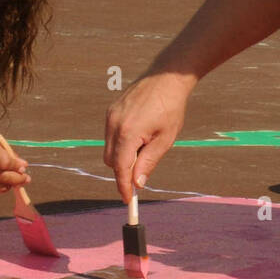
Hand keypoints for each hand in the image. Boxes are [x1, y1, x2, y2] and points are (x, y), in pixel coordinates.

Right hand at [0, 132, 28, 191]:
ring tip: (19, 180)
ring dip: (12, 184)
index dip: (17, 166)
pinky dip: (2, 185)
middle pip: (4, 176)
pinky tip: (6, 180)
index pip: (6, 162)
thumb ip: (6, 151)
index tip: (24, 166)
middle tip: (26, 178)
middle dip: (18, 179)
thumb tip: (21, 164)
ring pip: (0, 185)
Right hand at [104, 72, 192, 201]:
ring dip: (122, 156)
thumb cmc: (170, 109)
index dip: (123, 186)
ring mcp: (110, 117)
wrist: (166, 78)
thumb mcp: (165, 139)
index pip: (121, 168)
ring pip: (109, 149)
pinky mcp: (111, 111)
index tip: (128, 200)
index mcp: (128, 133)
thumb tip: (137, 184)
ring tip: (146, 146)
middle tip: (142, 172)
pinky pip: (110, 135)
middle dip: (123, 171)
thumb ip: (149, 162)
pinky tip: (140, 135)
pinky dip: (121, 143)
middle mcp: (114, 125)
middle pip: (111, 161)